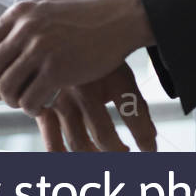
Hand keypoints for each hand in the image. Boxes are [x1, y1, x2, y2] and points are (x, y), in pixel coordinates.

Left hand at [0, 0, 152, 115]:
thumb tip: (3, 37)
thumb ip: (26, 18)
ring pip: (5, 88)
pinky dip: (31, 108)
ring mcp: (41, 50)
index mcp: (20, 13)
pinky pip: (30, 99)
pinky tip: (42, 105)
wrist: (121, 17)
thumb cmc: (89, 11)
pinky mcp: (58, 70)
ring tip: (25, 101)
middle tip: (5, 95)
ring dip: (12, 101)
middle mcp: (25, 30)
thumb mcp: (51, 3)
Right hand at [35, 62, 156, 151]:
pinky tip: (77, 158)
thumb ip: (135, 105)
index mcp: (111, 75)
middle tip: (124, 156)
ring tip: (104, 157)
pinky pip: (52, 142)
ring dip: (94, 156)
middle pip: (103, 134)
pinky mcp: (43, 108)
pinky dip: (64, 157)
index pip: (133, 110)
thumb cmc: (96, 59)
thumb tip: (151, 139)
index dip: (144, 135)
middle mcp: (86, 89)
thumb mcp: (120, 73)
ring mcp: (62, 100)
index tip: (151, 150)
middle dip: (117, 152)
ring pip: (79, 143)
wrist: (57, 36)